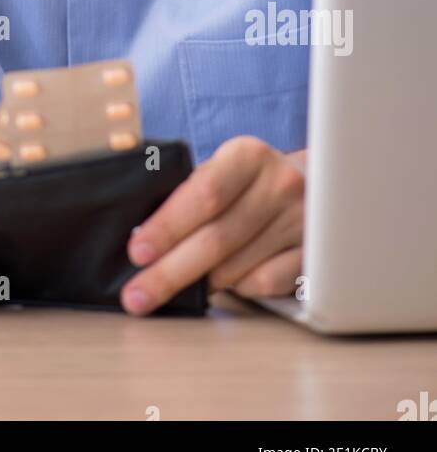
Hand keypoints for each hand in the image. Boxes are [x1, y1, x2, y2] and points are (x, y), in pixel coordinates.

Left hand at [120, 136, 305, 314]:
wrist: (314, 185)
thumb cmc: (248, 183)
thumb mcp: (222, 170)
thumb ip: (189, 195)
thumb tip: (143, 239)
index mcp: (248, 155)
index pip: (203, 194)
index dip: (167, 226)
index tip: (138, 252)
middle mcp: (280, 184)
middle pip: (216, 239)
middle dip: (170, 272)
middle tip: (137, 295)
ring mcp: (302, 221)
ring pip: (236, 268)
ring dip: (201, 283)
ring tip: (176, 285)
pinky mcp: (314, 254)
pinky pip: (263, 284)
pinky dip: (238, 288)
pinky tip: (226, 283)